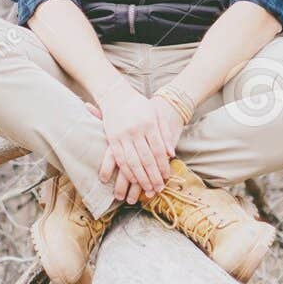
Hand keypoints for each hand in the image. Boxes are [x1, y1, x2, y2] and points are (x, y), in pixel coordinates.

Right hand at [91, 85, 177, 202]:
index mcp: (149, 124)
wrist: (116, 94)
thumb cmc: (139, 105)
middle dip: (153, 176)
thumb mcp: (156, 115)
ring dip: (140, 178)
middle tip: (158, 189)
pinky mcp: (112, 139)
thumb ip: (164, 133)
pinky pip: (119, 159)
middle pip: (146, 159)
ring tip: (147, 189)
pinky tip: (131, 179)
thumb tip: (171, 153)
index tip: (166, 177)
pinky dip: (126, 171)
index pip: (158, 150)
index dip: (163, 165)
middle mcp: (136, 131)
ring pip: (133, 162)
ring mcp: (122, 135)